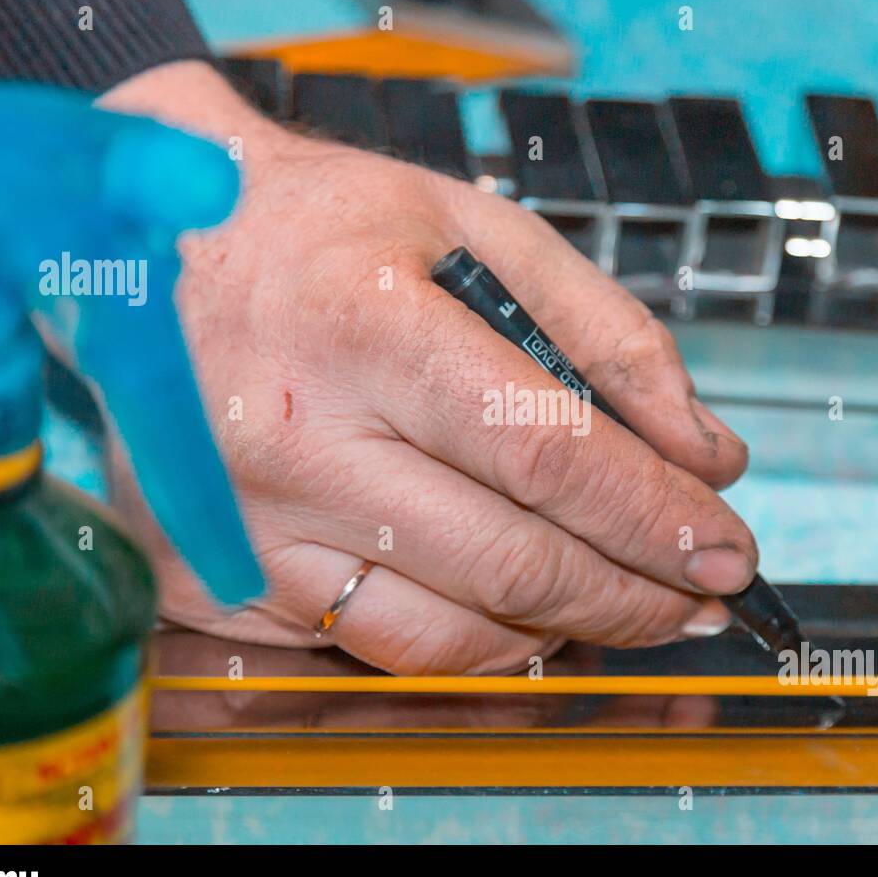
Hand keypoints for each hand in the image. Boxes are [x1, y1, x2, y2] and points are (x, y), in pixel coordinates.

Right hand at [101, 61, 756, 674]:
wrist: (150, 250)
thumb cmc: (321, 231)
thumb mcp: (476, 229)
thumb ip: (606, 336)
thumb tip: (705, 451)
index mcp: (363, 326)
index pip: (549, 453)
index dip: (656, 514)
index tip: (727, 545)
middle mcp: (295, 437)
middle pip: (510, 561)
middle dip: (635, 593)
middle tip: (702, 595)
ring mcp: (250, 523)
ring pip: (451, 631)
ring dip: (568, 632)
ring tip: (631, 606)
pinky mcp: (222, 577)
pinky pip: (379, 646)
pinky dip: (478, 644)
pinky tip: (530, 617)